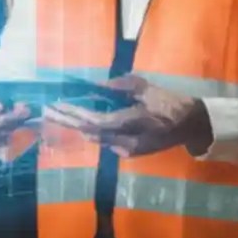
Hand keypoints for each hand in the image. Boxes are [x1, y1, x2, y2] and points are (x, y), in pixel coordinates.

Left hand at [43, 74, 212, 157]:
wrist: (190, 125)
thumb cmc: (169, 103)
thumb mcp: (147, 88)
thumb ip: (122, 85)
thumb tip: (98, 85)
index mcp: (131, 123)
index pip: (95, 122)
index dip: (74, 114)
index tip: (57, 106)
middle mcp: (126, 141)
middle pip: (89, 132)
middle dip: (67, 121)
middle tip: (47, 111)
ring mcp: (128, 150)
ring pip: (95, 138)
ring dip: (76, 126)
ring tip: (57, 115)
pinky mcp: (130, 152)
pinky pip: (105, 141)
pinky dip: (91, 131)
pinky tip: (79, 122)